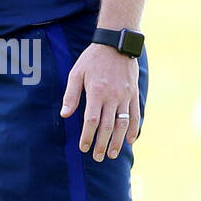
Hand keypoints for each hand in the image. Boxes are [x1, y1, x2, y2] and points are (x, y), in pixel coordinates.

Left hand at [60, 42, 140, 160]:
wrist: (117, 43)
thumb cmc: (92, 59)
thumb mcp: (76, 73)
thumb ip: (71, 95)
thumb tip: (65, 115)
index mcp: (96, 91)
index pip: (92, 121)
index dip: (87, 136)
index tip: (83, 147)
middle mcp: (113, 96)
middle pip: (108, 127)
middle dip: (102, 144)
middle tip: (98, 157)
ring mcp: (126, 96)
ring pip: (123, 124)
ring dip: (118, 142)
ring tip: (113, 154)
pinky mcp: (134, 94)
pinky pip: (136, 115)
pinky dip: (134, 129)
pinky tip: (130, 140)